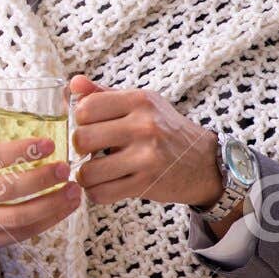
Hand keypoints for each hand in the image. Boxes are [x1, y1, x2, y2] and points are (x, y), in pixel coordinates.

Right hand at [0, 114, 82, 253]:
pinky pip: (20, 234)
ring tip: (74, 190)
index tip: (49, 144)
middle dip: (40, 179)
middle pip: (4, 189)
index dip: (19, 151)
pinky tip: (65, 208)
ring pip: (16, 217)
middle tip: (65, 169)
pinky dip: (48, 221)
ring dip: (51, 204)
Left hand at [68, 74, 222, 207]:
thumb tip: (73, 84)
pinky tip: (106, 184)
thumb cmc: (166, 130)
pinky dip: (97, 192)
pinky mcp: (146, 184)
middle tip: (92, 151)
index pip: (86, 108)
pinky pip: (101, 193)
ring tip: (97, 171)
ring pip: (88, 172)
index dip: (81, 120)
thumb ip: (104, 94)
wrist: (205, 163)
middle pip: (81, 139)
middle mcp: (144, 126)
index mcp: (140, 101)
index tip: (90, 126)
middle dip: (80, 148)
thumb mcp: (141, 104)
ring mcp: (146, 157)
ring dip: (86, 175)